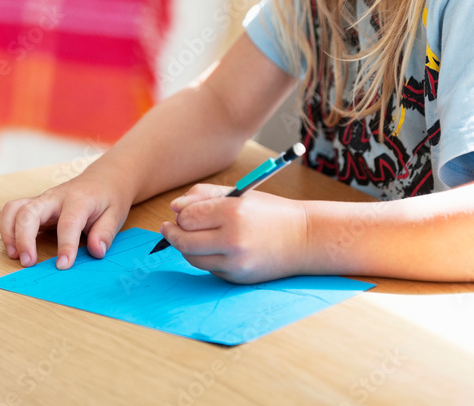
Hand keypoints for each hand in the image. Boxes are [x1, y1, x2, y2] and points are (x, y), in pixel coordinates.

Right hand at [0, 161, 133, 270]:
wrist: (103, 178)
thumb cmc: (109, 198)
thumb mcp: (116, 214)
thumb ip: (105, 233)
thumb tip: (95, 251)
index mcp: (79, 199)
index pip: (68, 222)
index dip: (65, 245)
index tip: (63, 266)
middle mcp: (56, 197)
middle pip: (30, 211)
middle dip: (24, 238)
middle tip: (28, 263)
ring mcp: (42, 200)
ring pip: (14, 209)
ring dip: (9, 233)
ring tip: (16, 256)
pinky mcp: (35, 205)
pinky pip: (12, 212)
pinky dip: (7, 229)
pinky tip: (14, 248)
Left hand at [160, 183, 307, 283]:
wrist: (304, 239)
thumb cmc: (270, 212)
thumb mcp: (240, 194)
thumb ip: (204, 196)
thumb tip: (174, 207)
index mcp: (233, 213)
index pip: (188, 217)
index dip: (180, 214)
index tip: (180, 211)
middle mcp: (233, 240)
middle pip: (184, 241)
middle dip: (173, 233)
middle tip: (170, 227)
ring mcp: (235, 263)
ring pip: (192, 258)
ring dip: (186, 247)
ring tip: (190, 236)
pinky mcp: (237, 278)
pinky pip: (208, 268)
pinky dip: (205, 258)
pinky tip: (213, 247)